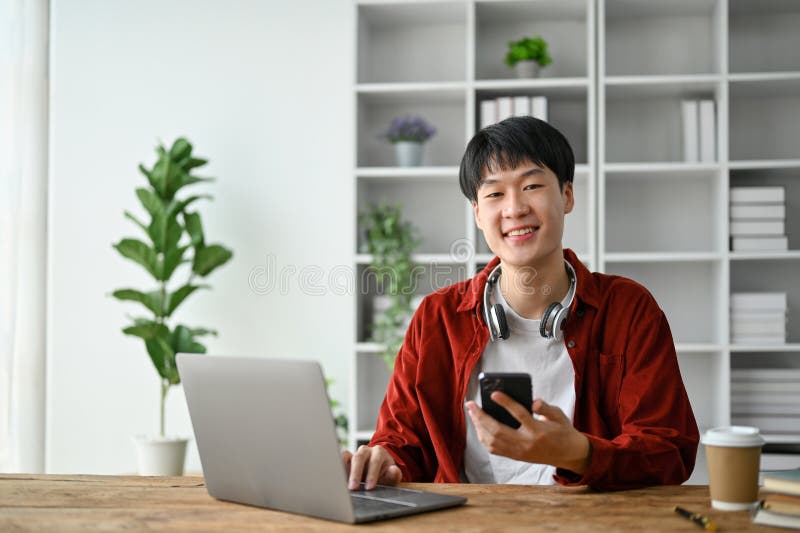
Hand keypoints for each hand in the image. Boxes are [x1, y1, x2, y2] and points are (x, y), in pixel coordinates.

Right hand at [341, 444, 401, 489]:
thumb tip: (393, 470)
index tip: (370, 487)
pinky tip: (335, 479)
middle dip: (356, 474)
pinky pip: (339, 459)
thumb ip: (393, 474)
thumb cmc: (385, 475)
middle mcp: (365, 450)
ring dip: (343, 469)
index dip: (372, 474)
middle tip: (354, 488)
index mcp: (379, 452)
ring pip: (346, 456)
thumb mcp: (391, 476)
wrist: (378, 472)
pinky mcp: (345, 459)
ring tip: (341, 483)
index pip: (375, 461)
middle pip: (359, 458)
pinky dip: (337, 467)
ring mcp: (354, 454)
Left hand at [465, 393, 590, 473]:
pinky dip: (484, 438)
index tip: (493, 393)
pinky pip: (494, 449)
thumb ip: (546, 408)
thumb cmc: (562, 431)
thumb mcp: (559, 416)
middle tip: (470, 404)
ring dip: (479, 427)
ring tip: (473, 413)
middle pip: (498, 431)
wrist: (568, 454)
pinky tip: (479, 427)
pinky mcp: (516, 456)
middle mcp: (526, 443)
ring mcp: (519, 452)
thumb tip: (534, 401)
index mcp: (538, 430)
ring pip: (493, 441)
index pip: (519, 415)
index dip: (506, 403)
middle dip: (481, 417)